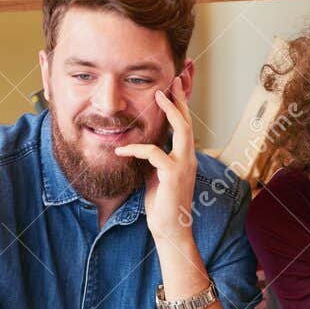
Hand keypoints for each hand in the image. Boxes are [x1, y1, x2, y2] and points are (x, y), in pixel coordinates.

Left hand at [114, 78, 196, 243]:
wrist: (170, 230)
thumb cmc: (162, 205)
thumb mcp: (155, 176)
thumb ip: (154, 159)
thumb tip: (143, 145)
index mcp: (184, 157)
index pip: (184, 126)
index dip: (180, 106)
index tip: (175, 86)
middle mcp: (188, 158)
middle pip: (188, 121)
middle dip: (181, 99)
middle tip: (174, 79)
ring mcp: (183, 166)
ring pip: (183, 130)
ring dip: (170, 111)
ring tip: (158, 95)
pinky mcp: (173, 176)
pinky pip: (154, 153)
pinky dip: (136, 148)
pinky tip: (121, 149)